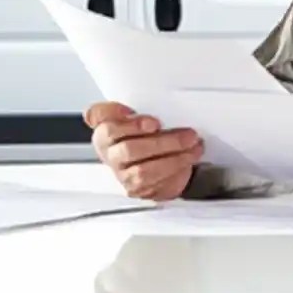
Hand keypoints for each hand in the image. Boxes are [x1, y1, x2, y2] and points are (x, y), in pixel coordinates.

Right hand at [85, 101, 203, 200]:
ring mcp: (120, 172)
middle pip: (129, 149)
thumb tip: (157, 104)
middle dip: (162, 142)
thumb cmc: (145, 133)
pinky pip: (154, 182)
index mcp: (104, 126)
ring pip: (143, 170)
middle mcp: (108, 150)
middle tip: (187, 135)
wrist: (154, 161)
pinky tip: (188, 158)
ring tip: (192, 147)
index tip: (150, 120)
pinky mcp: (135, 188)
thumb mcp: (141, 113)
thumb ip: (141, 106)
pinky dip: (176, 169)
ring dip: (174, 158)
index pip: (99, 118)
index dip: (123, 119)